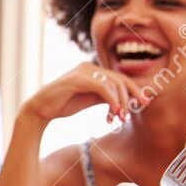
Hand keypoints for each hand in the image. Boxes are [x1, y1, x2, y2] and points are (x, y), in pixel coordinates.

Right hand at [23, 62, 150, 124]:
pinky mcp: (78, 78)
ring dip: (120, 103)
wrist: (40, 109)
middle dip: (130, 97)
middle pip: (120, 79)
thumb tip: (124, 101)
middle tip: (128, 115)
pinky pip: (102, 87)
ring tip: (119, 118)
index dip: (135, 90)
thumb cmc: (63, 105)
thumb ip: (105, 97)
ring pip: (113, 84)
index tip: (145, 103)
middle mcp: (90, 67)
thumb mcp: (90, 100)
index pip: (120, 78)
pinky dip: (111, 100)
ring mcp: (84, 71)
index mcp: (93, 71)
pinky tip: (112, 113)